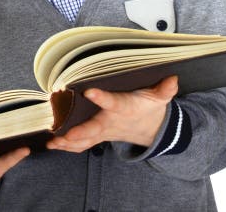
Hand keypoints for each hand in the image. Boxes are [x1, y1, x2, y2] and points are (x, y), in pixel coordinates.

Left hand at [47, 76, 177, 152]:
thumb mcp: (159, 98)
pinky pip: (81, 145)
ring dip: (68, 143)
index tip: (89, 92)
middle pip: (94, 129)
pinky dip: (67, 146)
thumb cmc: (149, 109)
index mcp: (123, 108)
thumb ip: (164, 90)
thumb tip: (173, 79)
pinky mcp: (97, 137)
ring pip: (85, 140)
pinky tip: (52, 145)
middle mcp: (111, 122)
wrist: (151, 130)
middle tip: (64, 135)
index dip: (101, 98)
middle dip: (80, 133)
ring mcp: (103, 132)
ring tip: (52, 143)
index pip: (112, 102)